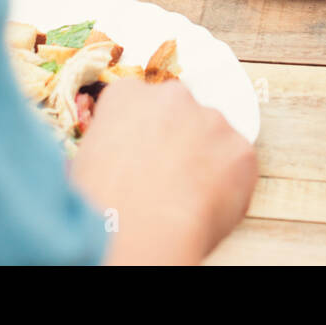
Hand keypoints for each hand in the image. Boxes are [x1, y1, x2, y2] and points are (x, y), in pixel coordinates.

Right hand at [70, 79, 256, 264]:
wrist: (138, 228)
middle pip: (181, 114)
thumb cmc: (101, 203)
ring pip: (214, 138)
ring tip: (187, 199)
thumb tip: (115, 160)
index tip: (142, 155)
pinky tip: (208, 208)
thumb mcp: (84, 161)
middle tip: (168, 178)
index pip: (139, 101)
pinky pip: (238, 167)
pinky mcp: (241, 149)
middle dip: (178, 140)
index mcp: (127, 95)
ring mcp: (212, 119)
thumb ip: (109, 145)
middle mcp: (172, 96)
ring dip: (206, 161)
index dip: (142, 132)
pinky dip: (230, 186)